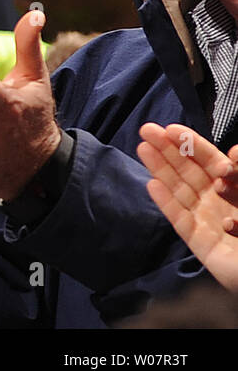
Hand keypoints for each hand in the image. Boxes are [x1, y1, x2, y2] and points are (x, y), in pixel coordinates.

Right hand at [138, 123, 237, 291]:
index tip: (171, 129)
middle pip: (190, 171)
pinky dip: (165, 202)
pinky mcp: (199, 242)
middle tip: (147, 130)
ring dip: (160, 168)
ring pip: (180, 190)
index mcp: (236, 187)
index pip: (210, 161)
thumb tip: (234, 150)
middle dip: (168, 150)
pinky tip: (152, 184)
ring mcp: (208, 220)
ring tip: (143, 148)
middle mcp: (220, 201)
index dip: (190, 144)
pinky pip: (179, 219)